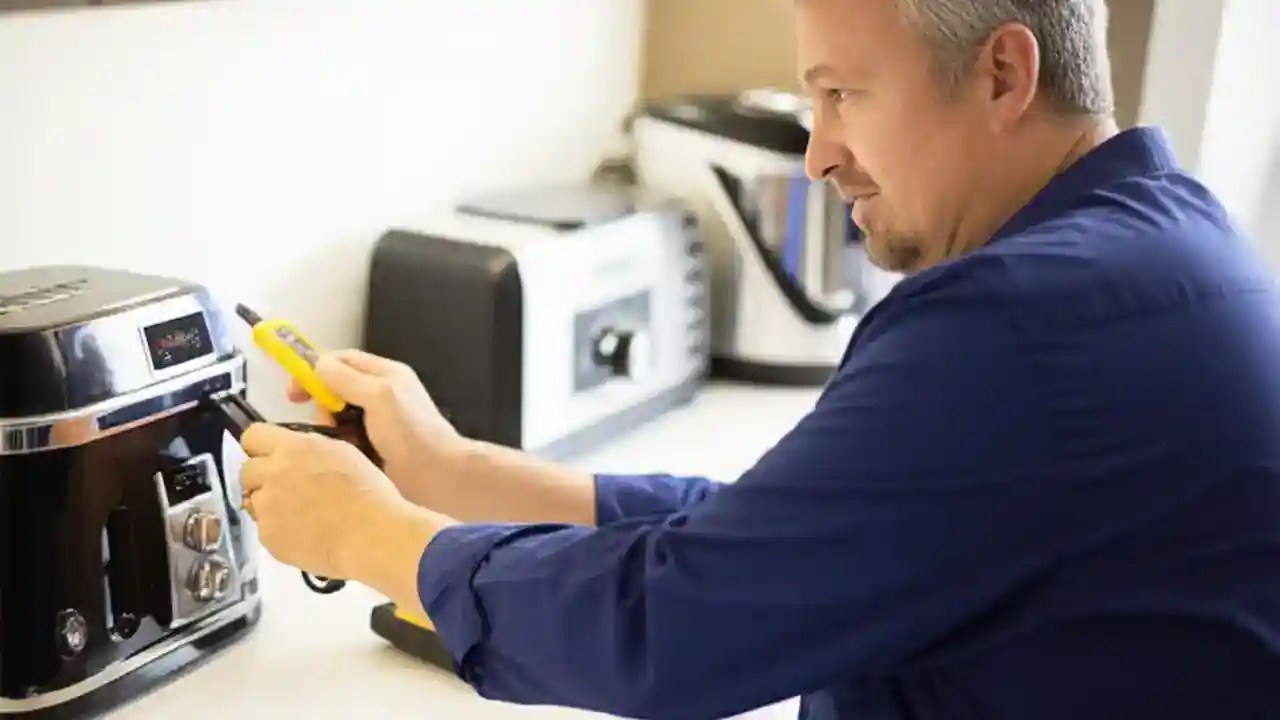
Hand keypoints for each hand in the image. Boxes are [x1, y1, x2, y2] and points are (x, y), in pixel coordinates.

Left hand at [240, 422, 409, 579]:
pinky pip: (264, 529)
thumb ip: (310, 447)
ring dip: (269, 505)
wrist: (372, 536)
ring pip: (253, 501)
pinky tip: (305, 533)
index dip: (260, 447)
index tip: (269, 456)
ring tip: (301, 515)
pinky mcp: (267, 536)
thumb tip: (295, 448)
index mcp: (294, 449)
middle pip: (246, 471)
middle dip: (262, 478)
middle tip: (286, 489)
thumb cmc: (369, 494)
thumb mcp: (344, 453)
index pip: (253, 436)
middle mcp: (273, 474)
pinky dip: (279, 531)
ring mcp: (267, 507)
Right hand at [288, 350, 464, 507]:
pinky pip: (343, 439)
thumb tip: (317, 365)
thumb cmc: (413, 433)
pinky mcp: (371, 446)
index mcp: (384, 375)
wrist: (438, 477)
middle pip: (335, 388)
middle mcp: (379, 394)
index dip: (315, 370)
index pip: (342, 361)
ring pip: (336, 416)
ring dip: (331, 427)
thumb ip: (348, 379)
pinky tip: (341, 455)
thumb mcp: (380, 396)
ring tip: (339, 442)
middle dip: (323, 403)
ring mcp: (375, 421)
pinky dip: (338, 444)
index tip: (295, 391)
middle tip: (325, 421)